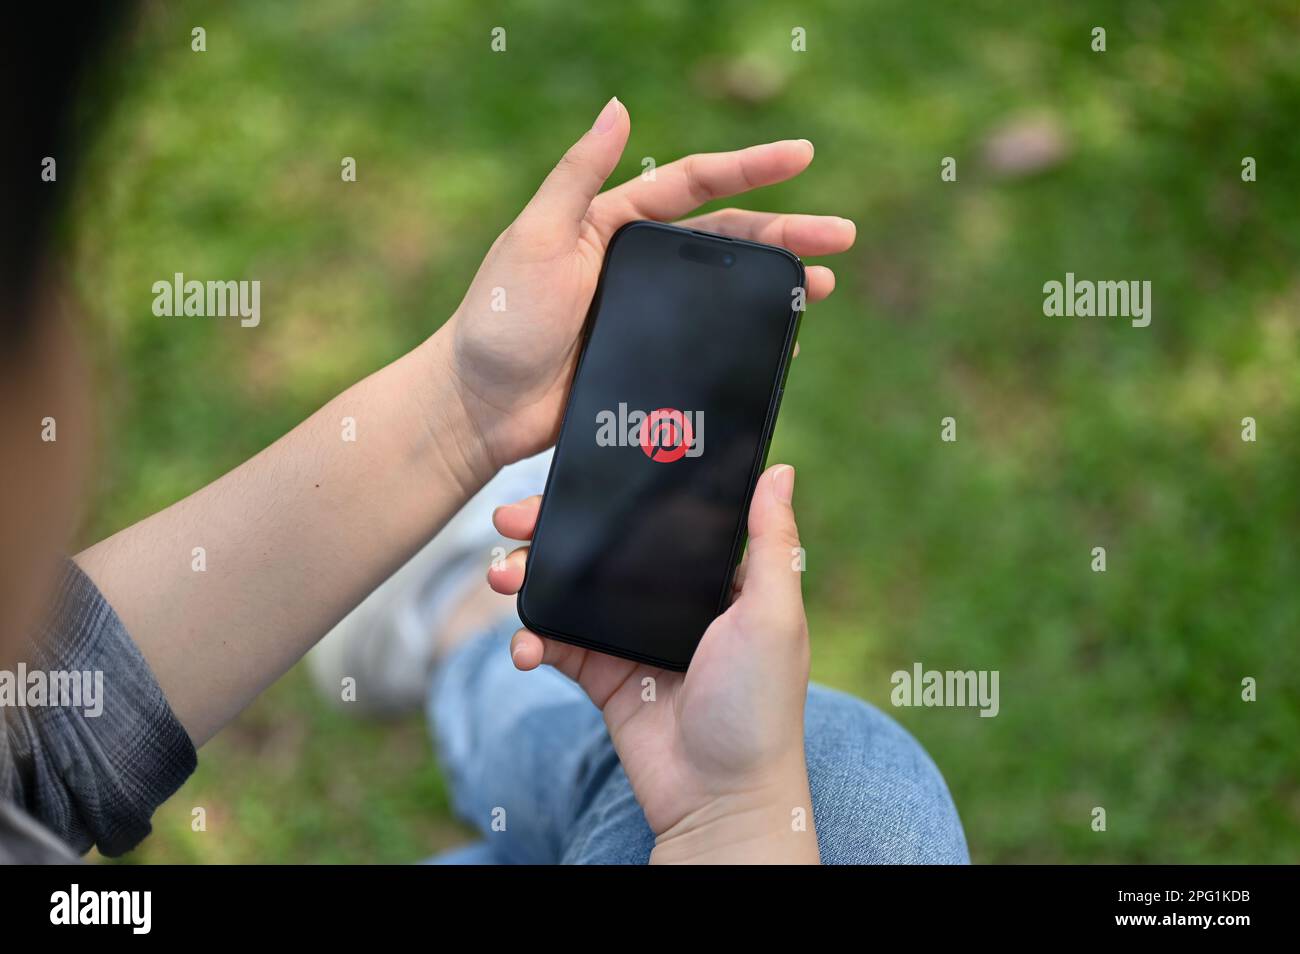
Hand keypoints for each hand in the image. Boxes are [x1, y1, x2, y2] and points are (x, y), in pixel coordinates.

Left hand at [436, 96, 855, 478]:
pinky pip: (712, 344)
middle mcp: (638, 265)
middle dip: (787, 234)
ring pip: (728, 293)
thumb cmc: (498, 318)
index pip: (694, 185)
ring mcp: (649, 316)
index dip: (750, 168)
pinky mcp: (651, 362)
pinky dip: (750, 338)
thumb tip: (618, 107)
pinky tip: (783, 340)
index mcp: (614, 225)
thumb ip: (577, 176)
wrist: (477, 407)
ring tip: (822, 287)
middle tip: (842, 236)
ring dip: (777, 286)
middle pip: (727, 241)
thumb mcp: (534, 238)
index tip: (803, 156)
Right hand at [489, 464, 819, 863]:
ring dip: (530, 577)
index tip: (573, 476)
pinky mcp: (604, 676)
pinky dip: (532, 640)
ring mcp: (632, 638)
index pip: (659, 520)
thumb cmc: (760, 706)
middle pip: (602, 549)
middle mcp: (671, 602)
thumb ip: (771, 543)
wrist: (719, 797)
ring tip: (503, 576)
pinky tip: (525, 646)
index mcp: (714, 580)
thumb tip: (779, 469)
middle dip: (552, 530)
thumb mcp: (775, 614)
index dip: (617, 496)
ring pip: (570, 590)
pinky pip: (557, 645)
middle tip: (512, 518)